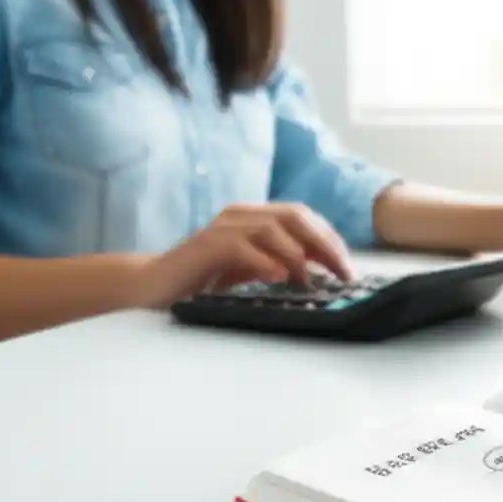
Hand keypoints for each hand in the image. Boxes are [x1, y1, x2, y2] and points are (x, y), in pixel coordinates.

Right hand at [133, 203, 352, 307]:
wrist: (154, 286)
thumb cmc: (205, 280)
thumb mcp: (252, 269)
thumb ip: (282, 263)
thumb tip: (323, 271)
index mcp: (255, 217)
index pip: (304, 218)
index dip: (330, 240)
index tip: (348, 268)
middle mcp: (241, 215)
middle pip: (295, 216)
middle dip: (324, 244)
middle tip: (342, 273)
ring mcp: (223, 227)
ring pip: (272, 227)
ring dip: (297, 253)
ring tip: (312, 279)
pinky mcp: (205, 245)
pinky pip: (241, 246)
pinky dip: (263, 261)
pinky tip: (279, 277)